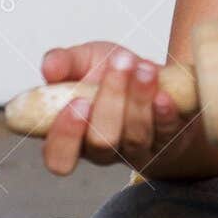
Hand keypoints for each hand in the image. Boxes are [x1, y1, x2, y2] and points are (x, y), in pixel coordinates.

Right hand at [40, 41, 183, 176]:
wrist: (157, 78)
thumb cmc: (113, 73)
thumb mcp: (85, 60)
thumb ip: (64, 62)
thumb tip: (49, 68)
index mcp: (73, 135)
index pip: (58, 157)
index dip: (65, 136)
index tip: (77, 101)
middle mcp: (103, 150)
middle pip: (101, 142)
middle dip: (110, 102)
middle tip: (119, 64)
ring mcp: (136, 150)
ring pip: (135, 136)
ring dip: (138, 99)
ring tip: (144, 68)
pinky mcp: (168, 143)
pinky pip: (166, 133)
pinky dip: (164, 113)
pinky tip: (163, 95)